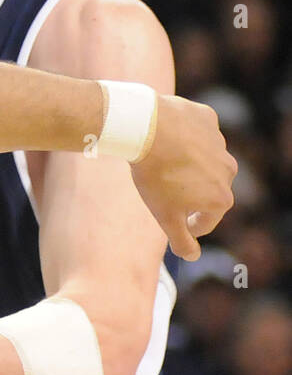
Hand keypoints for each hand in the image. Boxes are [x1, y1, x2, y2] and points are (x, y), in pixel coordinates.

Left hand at [129, 96, 236, 260]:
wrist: (146, 128)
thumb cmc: (154, 175)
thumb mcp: (164, 215)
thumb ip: (180, 240)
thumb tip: (192, 256)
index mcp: (221, 198)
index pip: (206, 220)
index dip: (188, 226)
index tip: (175, 224)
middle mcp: (228, 171)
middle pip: (207, 189)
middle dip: (188, 193)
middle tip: (163, 189)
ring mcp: (220, 142)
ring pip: (202, 158)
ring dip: (187, 164)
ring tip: (162, 163)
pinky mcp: (207, 118)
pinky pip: (196, 130)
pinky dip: (184, 136)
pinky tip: (166, 137)